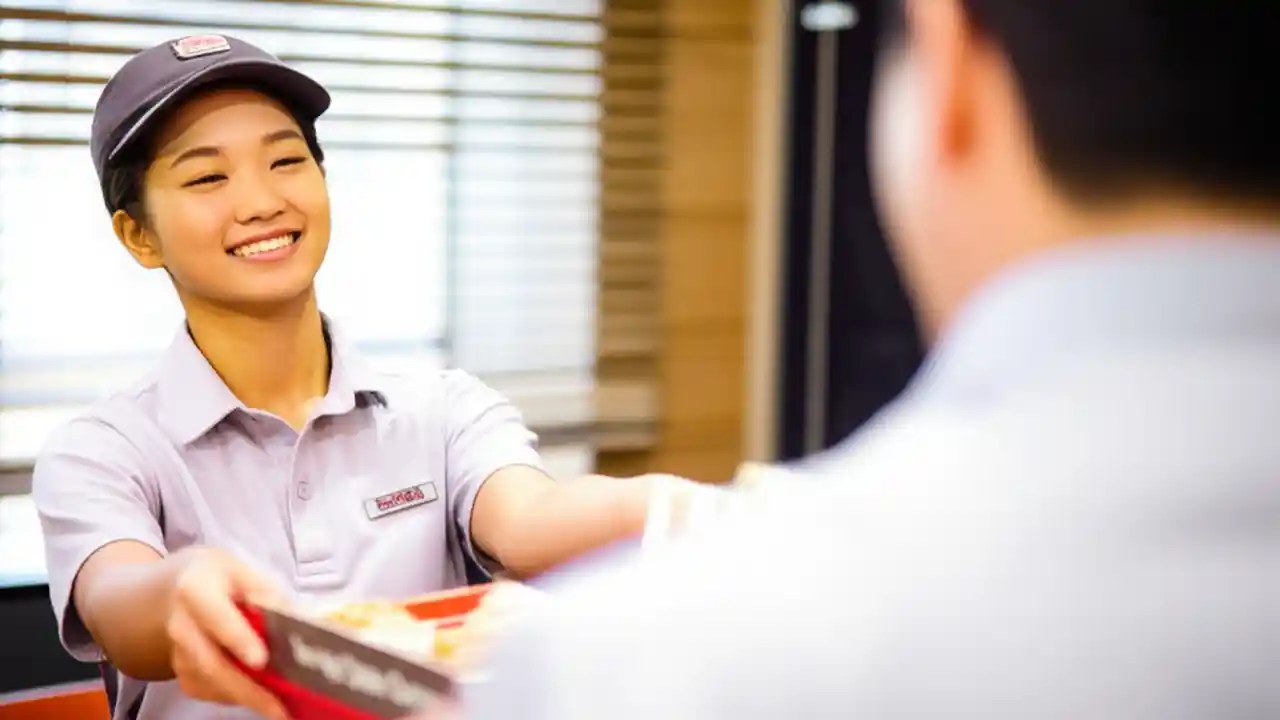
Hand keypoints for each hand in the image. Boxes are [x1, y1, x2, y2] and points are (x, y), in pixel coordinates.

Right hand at [166, 547, 288, 719]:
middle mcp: (180, 625)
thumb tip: (290, 614)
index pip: (215, 617)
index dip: (237, 639)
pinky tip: (259, 696)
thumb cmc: (219, 578)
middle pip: (210, 663)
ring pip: (209, 683)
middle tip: (278, 707)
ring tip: (279, 707)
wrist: (177, 588)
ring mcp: (177, 652)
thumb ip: (265, 590)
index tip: (259, 660)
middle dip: (246, 688)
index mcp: (194, 589)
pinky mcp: (182, 672)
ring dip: (245, 697)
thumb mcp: (242, 568)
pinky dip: (234, 697)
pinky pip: (207, 691)